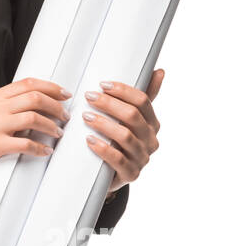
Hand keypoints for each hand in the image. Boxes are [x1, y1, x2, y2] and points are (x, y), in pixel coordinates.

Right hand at [0, 78, 71, 184]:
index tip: (64, 94)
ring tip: (57, 133)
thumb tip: (33, 108)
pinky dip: (40, 148)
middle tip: (64, 116)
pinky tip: (44, 151)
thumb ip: (6, 107)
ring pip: (33, 117)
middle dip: (56, 106)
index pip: (28, 83)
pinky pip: (25, 144)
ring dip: (51, 126)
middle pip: (35, 97)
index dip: (51, 87)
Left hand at [83, 68, 163, 194]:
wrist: (109, 174)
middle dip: (109, 104)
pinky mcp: (131, 174)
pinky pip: (118, 160)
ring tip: (85, 116)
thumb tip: (160, 71)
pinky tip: (89, 140)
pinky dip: (103, 148)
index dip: (122, 91)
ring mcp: (142, 158)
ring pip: (125, 136)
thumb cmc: (117, 141)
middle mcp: (150, 140)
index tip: (102, 85)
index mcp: (152, 123)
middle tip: (88, 97)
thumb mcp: (128, 119)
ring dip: (103, 124)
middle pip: (132, 116)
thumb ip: (142, 98)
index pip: (142, 101)